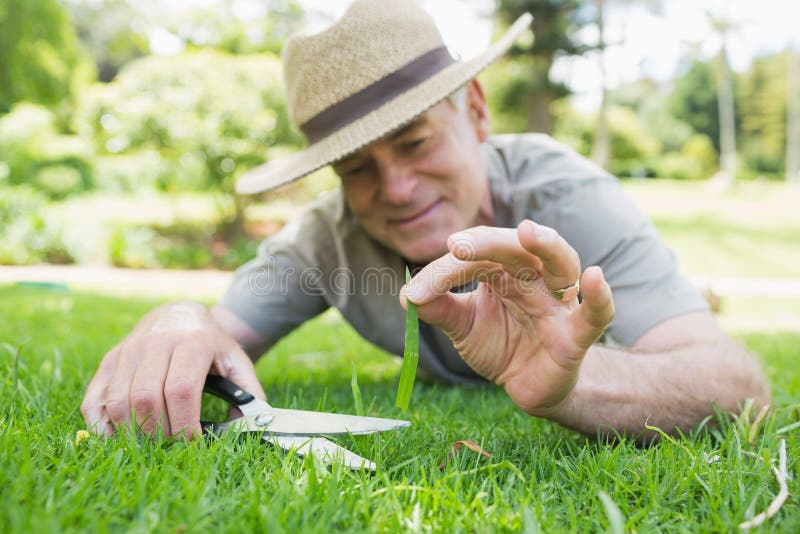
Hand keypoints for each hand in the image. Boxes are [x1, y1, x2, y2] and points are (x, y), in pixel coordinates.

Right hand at [80, 301, 265, 437]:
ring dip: (133, 433)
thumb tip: (257, 424)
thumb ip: (249, 391)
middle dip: (160, 433)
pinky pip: (94, 400)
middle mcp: (155, 342)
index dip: (185, 424)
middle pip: (147, 399)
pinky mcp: (109, 361)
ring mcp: (128, 351)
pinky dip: (103, 425)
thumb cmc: (211, 345)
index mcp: (192, 342)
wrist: (178, 315)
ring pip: (119, 402)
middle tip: (173, 447)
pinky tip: (122, 436)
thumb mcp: (236, 360)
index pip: (181, 389)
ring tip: (153, 443)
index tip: (194, 442)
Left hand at [401, 220, 613, 415]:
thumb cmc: (501, 343)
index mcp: (504, 269)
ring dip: (547, 245)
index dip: (446, 271)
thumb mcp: (464, 325)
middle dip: (489, 242)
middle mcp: (534, 277)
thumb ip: (438, 308)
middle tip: (457, 246)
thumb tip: (408, 294)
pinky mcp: (577, 335)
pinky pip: (595, 314)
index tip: (419, 291)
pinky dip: (600, 296)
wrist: (530, 386)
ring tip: (528, 231)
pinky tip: (595, 277)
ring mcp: (558, 303)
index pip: (476, 258)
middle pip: (517, 248)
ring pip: (561, 263)